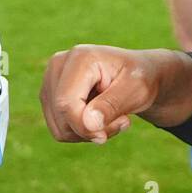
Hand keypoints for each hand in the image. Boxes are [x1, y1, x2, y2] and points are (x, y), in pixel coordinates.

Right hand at [40, 46, 191, 142]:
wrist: (138, 74)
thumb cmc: (140, 79)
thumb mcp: (136, 90)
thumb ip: (112, 104)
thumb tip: (88, 123)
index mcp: (80, 58)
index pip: (67, 103)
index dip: (85, 127)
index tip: (109, 134)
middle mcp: (59, 65)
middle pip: (61, 117)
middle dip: (91, 130)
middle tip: (122, 122)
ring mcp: (52, 80)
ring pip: (59, 127)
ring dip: (89, 133)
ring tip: (114, 119)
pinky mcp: (51, 96)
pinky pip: (60, 129)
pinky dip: (82, 132)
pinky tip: (100, 119)